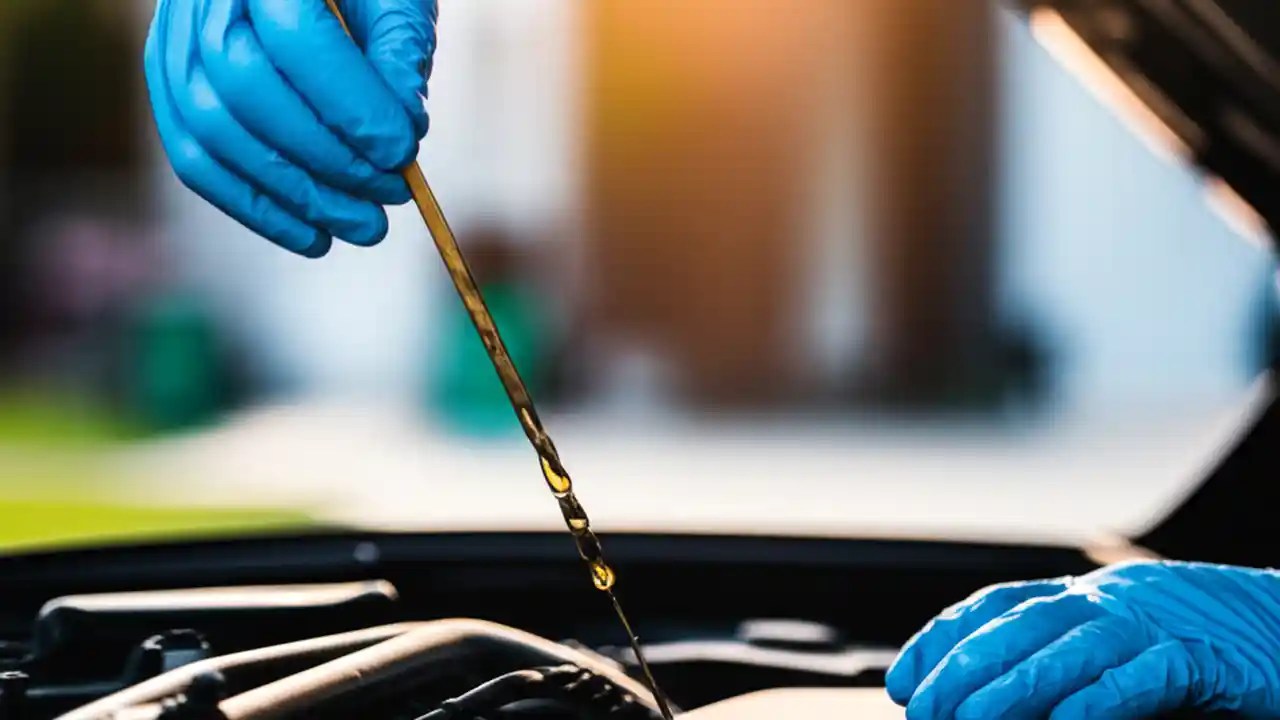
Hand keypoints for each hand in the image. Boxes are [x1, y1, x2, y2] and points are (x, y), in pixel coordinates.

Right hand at [145, 0, 437, 256]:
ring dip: (294, 196)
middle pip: (245, 92)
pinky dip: (254, 206)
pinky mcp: (167, 79)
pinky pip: (193, 157)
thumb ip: (399, 52)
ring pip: (213, 132)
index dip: (349, 106)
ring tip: (363, 225)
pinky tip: (312, 236)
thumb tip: (401, 134)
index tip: (402, 152)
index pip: (294, 40)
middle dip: (326, 160)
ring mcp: (172, 38)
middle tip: (389, 197)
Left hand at [886, 561, 1279, 718]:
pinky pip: (1150, 672)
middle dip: (965, 669)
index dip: (943, 641)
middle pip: (1022, 625)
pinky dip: (1106, 695)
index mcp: (1084, 597)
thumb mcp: (1114, 650)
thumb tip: (983, 705)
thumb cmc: (1200, 648)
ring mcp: (1158, 623)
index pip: (994, 607)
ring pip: (1074, 645)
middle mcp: (1111, 601)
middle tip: (928, 712)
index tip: (903, 683)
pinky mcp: (1208, 658)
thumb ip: (1057, 669)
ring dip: (1017, 685)